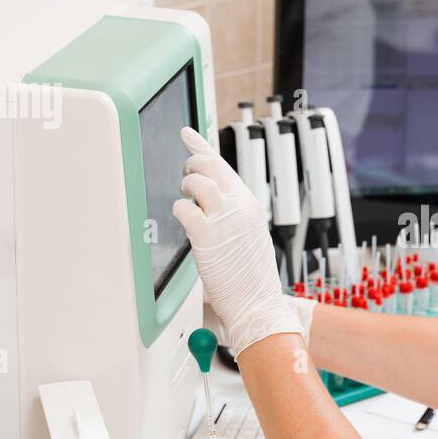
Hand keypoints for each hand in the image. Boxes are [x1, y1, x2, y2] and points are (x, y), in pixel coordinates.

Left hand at [172, 127, 301, 357]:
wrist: (259, 305)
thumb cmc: (252, 279)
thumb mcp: (249, 237)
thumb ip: (232, 216)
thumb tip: (209, 203)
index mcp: (249, 205)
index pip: (224, 166)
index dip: (201, 146)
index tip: (188, 133)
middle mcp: (239, 207)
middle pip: (210, 166)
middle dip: (192, 164)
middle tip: (185, 175)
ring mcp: (224, 220)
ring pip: (196, 182)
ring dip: (185, 188)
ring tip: (186, 202)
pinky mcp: (207, 236)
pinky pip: (183, 209)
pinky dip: (179, 211)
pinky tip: (183, 221)